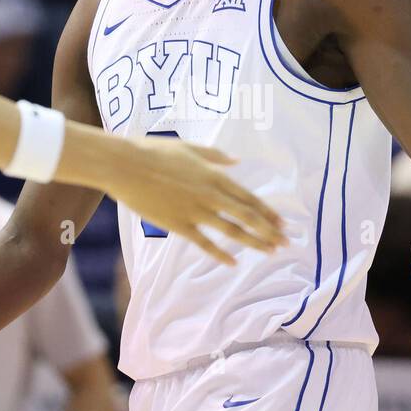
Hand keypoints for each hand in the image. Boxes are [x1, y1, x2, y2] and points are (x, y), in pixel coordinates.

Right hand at [102, 138, 286, 264]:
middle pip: (247, 216)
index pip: (248, 197)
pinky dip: (220, 254)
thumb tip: (237, 160)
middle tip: (286, 243)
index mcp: (214, 175)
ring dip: (253, 242)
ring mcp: (195, 211)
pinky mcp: (178, 225)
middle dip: (269, 230)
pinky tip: (232, 263)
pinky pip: (204, 243)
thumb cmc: (154, 152)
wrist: (124, 165)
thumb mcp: (189, 147)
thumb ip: (215, 156)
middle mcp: (210, 195)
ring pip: (231, 231)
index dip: (267, 212)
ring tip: (269, 251)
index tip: (282, 223)